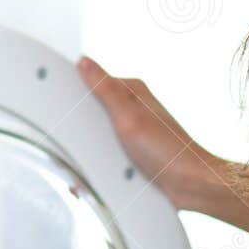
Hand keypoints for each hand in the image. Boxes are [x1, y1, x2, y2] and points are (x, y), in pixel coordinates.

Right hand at [76, 54, 212, 209]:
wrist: (190, 185)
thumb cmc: (169, 151)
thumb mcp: (129, 117)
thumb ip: (105, 89)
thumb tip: (85, 63)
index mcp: (132, 92)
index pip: (93, 83)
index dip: (74, 92)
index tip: (59, 103)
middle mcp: (132, 109)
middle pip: (92, 112)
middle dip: (81, 129)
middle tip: (78, 141)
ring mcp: (132, 132)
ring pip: (97, 137)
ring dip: (92, 152)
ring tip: (96, 162)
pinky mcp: (132, 153)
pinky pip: (107, 155)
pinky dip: (102, 165)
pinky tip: (102, 174)